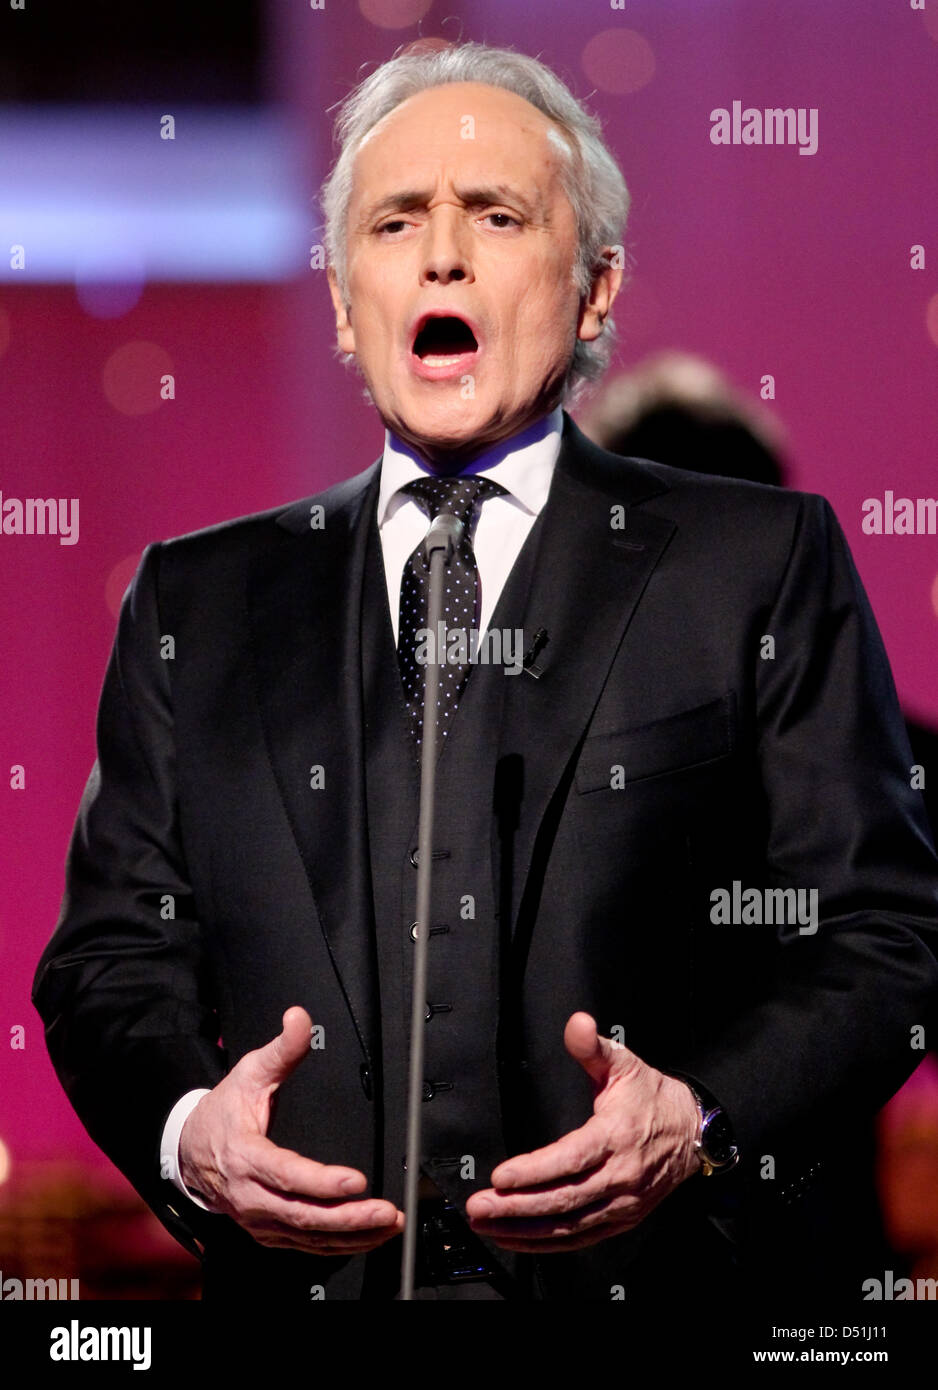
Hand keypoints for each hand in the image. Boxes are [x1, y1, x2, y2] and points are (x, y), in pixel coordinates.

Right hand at [178, 1005, 403, 1253]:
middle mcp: (250, 1196)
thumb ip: (281, 1048)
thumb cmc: (223, 1113)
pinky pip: (304, 1245)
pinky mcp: (267, 1231)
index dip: (322, 1182)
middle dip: (348, 1218)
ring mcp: (258, 1219)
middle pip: (303, 1216)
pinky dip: (337, 1245)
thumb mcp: (248, 1072)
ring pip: (307, 1237)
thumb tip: (300, 1018)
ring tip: (386, 1225)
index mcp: (245, 1157)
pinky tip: (365, 1237)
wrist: (190, 1149)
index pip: (287, 1175)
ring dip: (350, 1235)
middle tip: (385, 1211)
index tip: (356, 1180)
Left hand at [464, 1011, 700, 1252]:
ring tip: (487, 1225)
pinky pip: (579, 1238)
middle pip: (563, 1200)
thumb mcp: (624, 1064)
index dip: (534, 1171)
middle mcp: (620, 1176)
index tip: (501, 1176)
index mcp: (617, 1136)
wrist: (693, 1131)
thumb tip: (577, 1024)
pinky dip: (546, 1244)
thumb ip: (593, 1047)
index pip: (571, 1159)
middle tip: (479, 1207)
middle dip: (516, 1206)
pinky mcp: (620, 1220)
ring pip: (568, 1226)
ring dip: (524, 1230)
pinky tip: (517, 1239)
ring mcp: (621, 1204)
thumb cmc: (653, 1098)